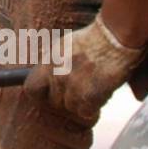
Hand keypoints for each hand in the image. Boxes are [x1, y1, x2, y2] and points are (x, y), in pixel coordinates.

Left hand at [25, 17, 142, 121]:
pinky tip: (104, 94)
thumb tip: (53, 75)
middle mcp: (56, 74)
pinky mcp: (87, 95)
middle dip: (68, 100)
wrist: (115, 35)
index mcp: (49, 61)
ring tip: (97, 89)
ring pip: (72, 108)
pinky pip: (86, 113)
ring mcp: (70, 85)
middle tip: (83, 94)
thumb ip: (57, 62)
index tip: (52, 96)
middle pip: (54, 102)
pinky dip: (96, 108)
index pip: (32, 88)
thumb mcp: (67, 44)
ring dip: (84, 104)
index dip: (42, 95)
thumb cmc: (97, 38)